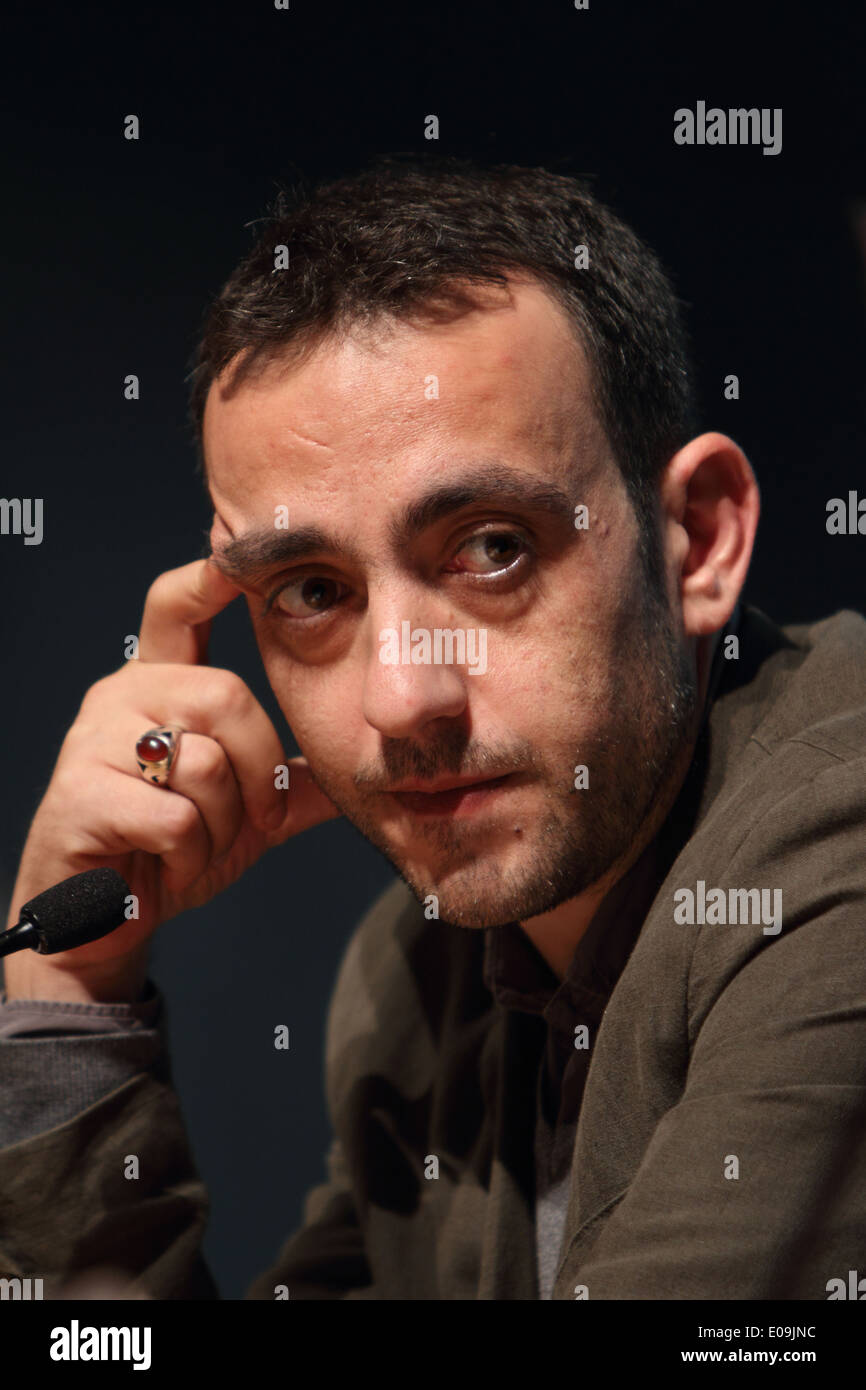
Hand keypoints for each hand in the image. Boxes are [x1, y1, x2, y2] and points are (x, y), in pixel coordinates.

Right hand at [3, 558, 341, 999]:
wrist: (105, 921)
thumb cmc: (169, 854)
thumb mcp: (245, 812)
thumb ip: (295, 780)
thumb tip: (366, 759)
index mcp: (159, 687)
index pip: (174, 609)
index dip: (204, 581)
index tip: (231, 555)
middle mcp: (120, 697)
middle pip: (226, 697)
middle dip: (258, 772)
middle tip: (252, 820)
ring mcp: (93, 742)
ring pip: (203, 761)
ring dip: (221, 825)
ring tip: (193, 846)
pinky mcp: (79, 793)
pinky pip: (174, 815)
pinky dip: (190, 855)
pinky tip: (166, 865)